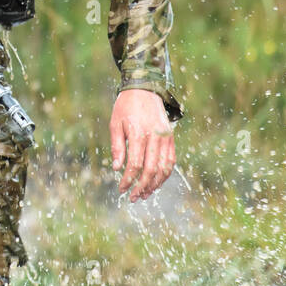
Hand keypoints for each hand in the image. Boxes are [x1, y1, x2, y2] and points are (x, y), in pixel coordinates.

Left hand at [110, 88, 175, 202]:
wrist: (144, 89)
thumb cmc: (125, 106)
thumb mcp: (115, 124)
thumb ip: (117, 147)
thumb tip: (117, 168)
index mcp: (139, 133)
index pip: (135, 164)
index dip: (128, 179)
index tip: (121, 188)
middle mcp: (155, 137)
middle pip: (151, 170)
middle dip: (142, 186)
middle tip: (133, 197)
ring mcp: (165, 138)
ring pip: (164, 168)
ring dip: (155, 184)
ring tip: (145, 194)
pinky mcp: (171, 138)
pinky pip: (171, 160)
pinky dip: (165, 174)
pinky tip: (156, 182)